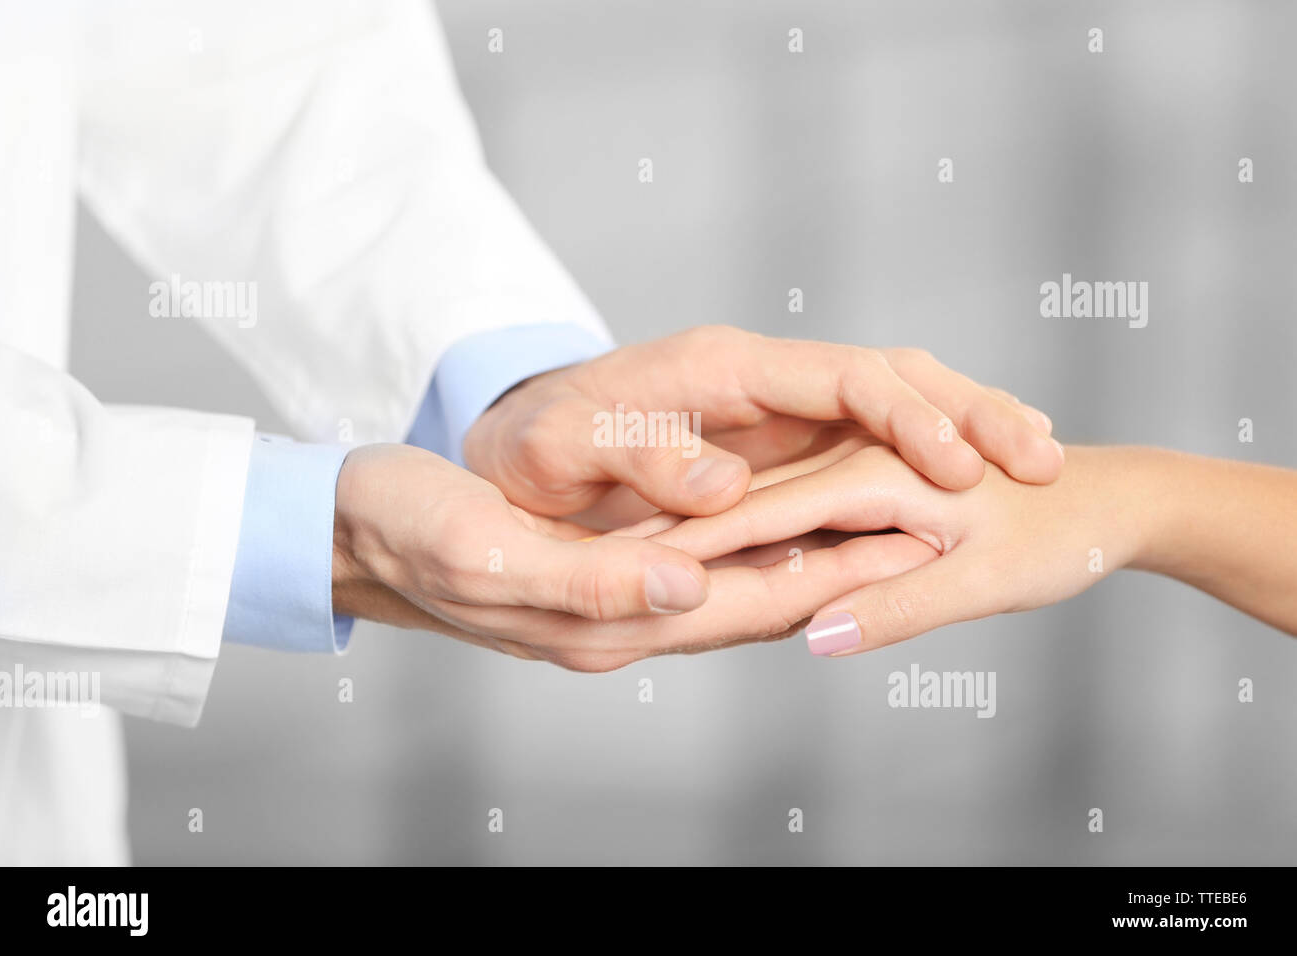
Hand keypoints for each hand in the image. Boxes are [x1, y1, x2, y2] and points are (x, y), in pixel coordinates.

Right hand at [330, 443, 937, 669]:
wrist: (359, 532)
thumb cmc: (414, 530)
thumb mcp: (490, 551)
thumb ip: (594, 579)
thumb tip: (690, 584)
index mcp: (613, 617)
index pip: (757, 597)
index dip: (845, 570)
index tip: (929, 537)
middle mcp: (635, 619)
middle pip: (774, 597)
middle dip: (861, 567)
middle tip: (949, 526)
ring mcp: (626, 602)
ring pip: (749, 585)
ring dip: (823, 557)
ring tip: (900, 519)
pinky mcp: (613, 576)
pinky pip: (709, 570)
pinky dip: (764, 550)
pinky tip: (797, 524)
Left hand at [463, 326, 1063, 526]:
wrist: (519, 436)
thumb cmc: (536, 444)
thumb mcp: (570, 447)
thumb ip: (644, 457)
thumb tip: (725, 489)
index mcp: (722, 368)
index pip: (840, 375)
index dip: (906, 417)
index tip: (963, 468)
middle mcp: (763, 377)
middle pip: (890, 377)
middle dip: (969, 413)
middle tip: (1045, 459)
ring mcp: (778, 407)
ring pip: (894, 402)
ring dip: (966, 428)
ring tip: (1040, 457)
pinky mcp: (781, 440)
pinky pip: (872, 437)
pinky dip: (931, 447)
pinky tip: (980, 470)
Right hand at [640, 441, 1155, 654]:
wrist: (1106, 498)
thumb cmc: (1052, 537)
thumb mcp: (980, 581)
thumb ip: (894, 604)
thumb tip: (818, 634)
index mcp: (872, 474)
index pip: (756, 512)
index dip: (692, 542)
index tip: (633, 566)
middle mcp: (857, 456)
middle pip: (748, 492)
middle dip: (681, 522)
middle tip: (611, 551)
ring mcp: (857, 464)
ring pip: (767, 489)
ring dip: (712, 516)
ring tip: (653, 548)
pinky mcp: (863, 480)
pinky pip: (795, 495)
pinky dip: (755, 516)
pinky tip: (730, 535)